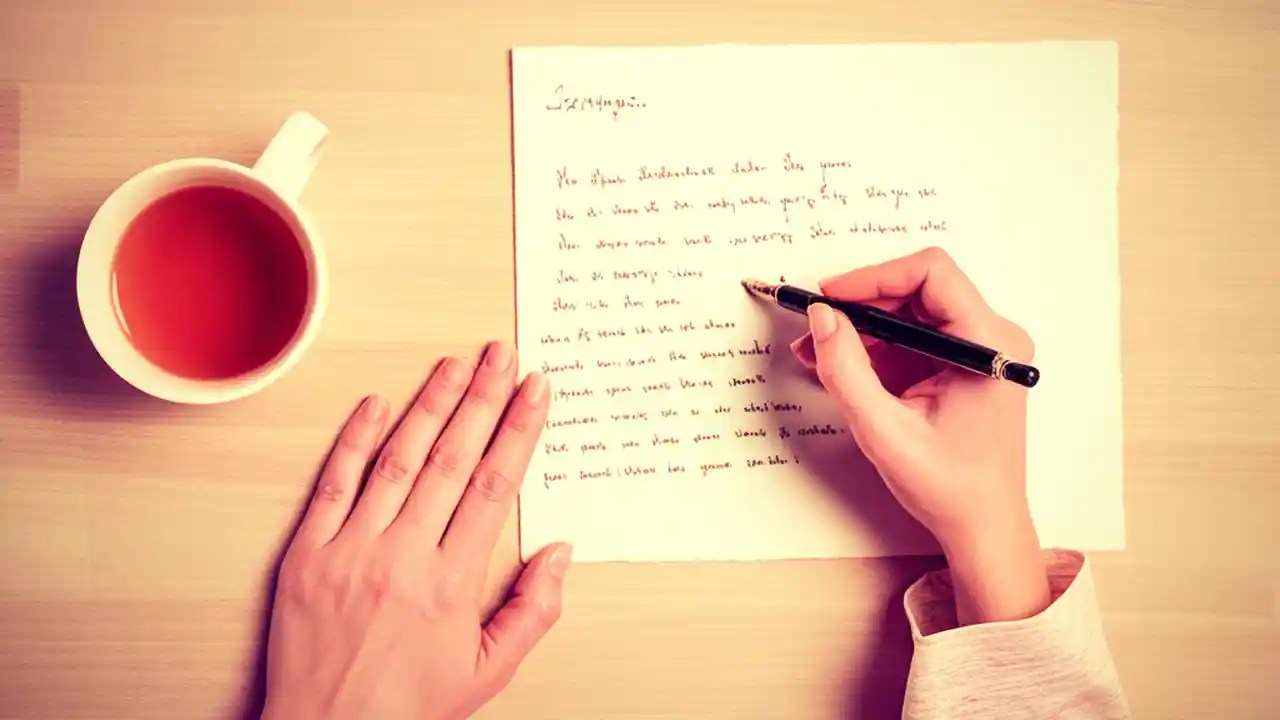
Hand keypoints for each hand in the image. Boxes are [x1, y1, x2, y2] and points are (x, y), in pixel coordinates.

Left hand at [261, 342, 569, 719]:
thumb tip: (560, 552)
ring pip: (399, 460)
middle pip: (453, 459)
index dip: (519, 430)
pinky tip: (376, 404)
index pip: (496, 485)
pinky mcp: (307, 554)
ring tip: (454, 364)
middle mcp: (404, 555)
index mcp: (452, 582)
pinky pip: (334, 484)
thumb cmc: (408, 708)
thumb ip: (532, 611)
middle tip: (501, 354)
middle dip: (482, 398)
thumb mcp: (489, 673)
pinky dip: (354, 440)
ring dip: (430, 405)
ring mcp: (352, 549)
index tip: (536, 390)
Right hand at [792, 248, 1048, 624]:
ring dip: (863, 328)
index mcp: (988, 345)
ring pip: (910, 314)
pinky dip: (876, 348)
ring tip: (816, 350)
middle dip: (861, 305)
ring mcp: (978, 352)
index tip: (831, 296)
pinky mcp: (962, 366)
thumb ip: (846, 369)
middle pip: (918, 290)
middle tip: (815, 325)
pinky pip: (913, 339)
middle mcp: (991, 339)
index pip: (931, 273)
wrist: (981, 527)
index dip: (874, 276)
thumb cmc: (950, 487)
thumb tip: (822, 317)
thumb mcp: (884, 430)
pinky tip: (841, 365)